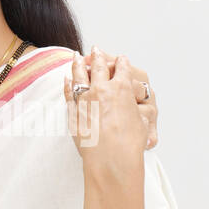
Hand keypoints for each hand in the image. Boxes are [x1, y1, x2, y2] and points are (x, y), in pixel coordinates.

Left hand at [64, 48, 147, 181]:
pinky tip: (66, 78)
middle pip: (99, 66)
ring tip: (76, 56)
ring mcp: (85, 99)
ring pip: (80, 75)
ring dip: (78, 63)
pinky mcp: (73, 111)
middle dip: (98, 56)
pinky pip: (69, 92)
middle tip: (96, 49)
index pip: (122, 69)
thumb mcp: (142, 124)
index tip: (121, 58)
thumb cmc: (129, 145)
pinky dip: (67, 84)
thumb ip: (137, 112)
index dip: (122, 62)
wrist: (111, 159)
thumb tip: (137, 111)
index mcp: (122, 89)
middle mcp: (102, 89)